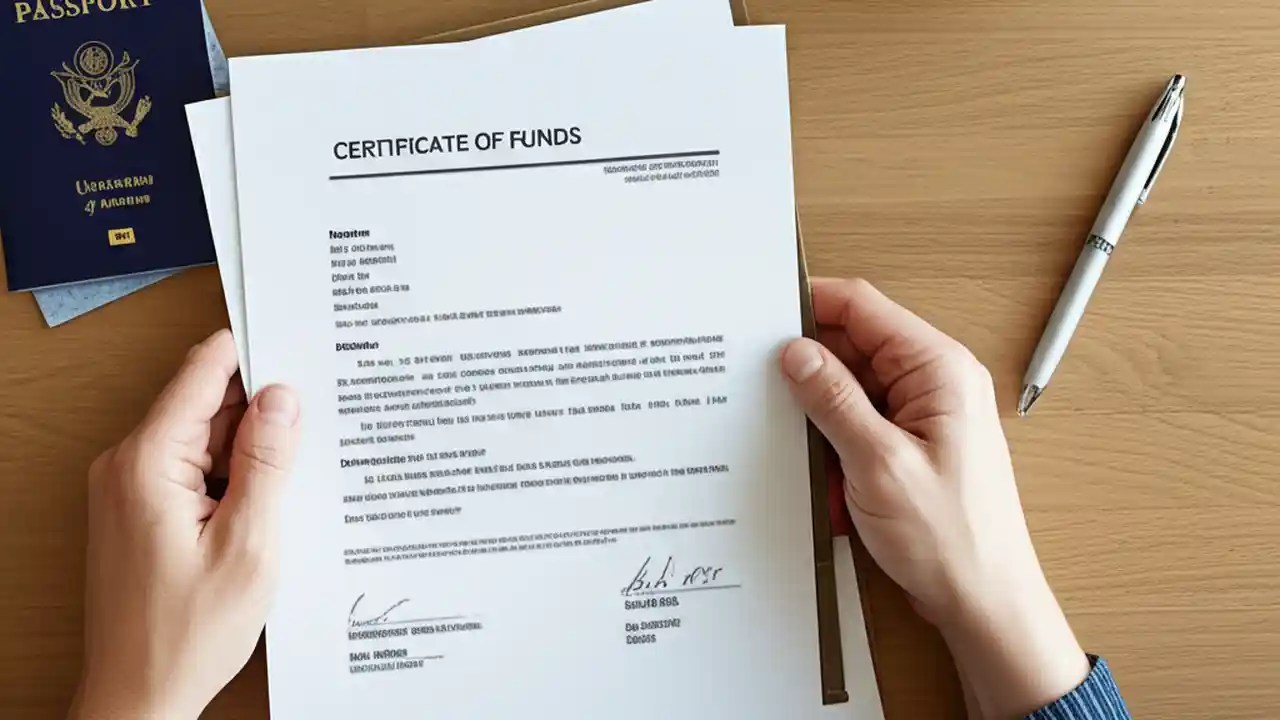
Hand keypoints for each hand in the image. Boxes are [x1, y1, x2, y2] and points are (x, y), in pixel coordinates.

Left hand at [69, 330, 300, 719]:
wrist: (138, 699)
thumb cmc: (186, 635)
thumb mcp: (248, 544)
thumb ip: (267, 463)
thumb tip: (283, 396)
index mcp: (147, 462)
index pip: (202, 372)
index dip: (255, 352)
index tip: (301, 342)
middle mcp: (128, 465)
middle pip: (206, 404)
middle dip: (264, 408)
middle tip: (320, 420)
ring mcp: (131, 489)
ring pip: (206, 439)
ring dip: (253, 449)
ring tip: (298, 475)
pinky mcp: (143, 512)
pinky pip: (196, 471)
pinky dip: (235, 477)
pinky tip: (270, 503)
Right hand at [780, 278, 1088, 719]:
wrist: (985, 602)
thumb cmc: (951, 538)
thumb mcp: (878, 463)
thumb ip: (833, 401)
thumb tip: (795, 353)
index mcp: (939, 369)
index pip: (864, 308)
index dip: (810, 304)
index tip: (760, 315)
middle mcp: (935, 382)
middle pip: (854, 345)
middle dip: (808, 366)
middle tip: (756, 383)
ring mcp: (925, 413)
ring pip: (852, 387)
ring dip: (820, 412)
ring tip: (795, 440)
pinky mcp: (912, 444)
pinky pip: (861, 421)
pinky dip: (834, 439)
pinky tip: (819, 470)